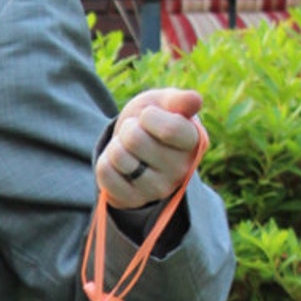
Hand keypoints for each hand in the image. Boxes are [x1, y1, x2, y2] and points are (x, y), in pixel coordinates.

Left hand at [97, 87, 203, 209]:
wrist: (135, 144)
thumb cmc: (154, 117)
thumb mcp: (165, 101)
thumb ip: (179, 100)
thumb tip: (196, 100)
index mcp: (194, 142)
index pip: (169, 130)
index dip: (149, 116)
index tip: (148, 115)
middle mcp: (181, 170)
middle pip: (135, 140)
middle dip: (128, 129)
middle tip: (135, 132)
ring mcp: (158, 189)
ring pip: (118, 157)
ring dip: (115, 145)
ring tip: (128, 148)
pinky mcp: (135, 200)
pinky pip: (105, 173)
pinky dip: (104, 162)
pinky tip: (118, 165)